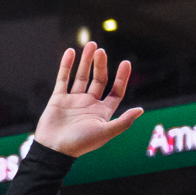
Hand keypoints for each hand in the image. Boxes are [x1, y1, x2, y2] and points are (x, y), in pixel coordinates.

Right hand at [33, 43, 141, 157]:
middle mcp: (89, 104)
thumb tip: (141, 109)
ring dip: (85, 61)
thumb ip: (124, 121)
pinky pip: (63, 79)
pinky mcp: (58, 99)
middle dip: (100, 65)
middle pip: (98, 80)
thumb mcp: (105, 132)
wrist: (54, 149)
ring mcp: (73, 101)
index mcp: (103, 112)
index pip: (116, 91)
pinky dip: (66, 66)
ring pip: (81, 77)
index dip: (121, 77)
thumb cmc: (81, 144)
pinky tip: (70, 52)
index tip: (125, 63)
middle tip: (100, 50)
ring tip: (90, 45)